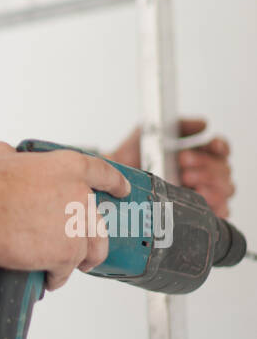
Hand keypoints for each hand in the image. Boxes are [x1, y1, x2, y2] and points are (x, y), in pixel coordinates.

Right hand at [0, 141, 130, 292]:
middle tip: (80, 246)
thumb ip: (14, 156)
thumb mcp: (0, 155)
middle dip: (92, 237)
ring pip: (90, 251)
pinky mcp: (68, 254)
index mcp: (69, 167)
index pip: (103, 173)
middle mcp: (81, 196)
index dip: (115, 184)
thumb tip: (8, 157)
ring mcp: (77, 227)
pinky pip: (66, 272)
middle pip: (99, 223)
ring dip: (78, 261)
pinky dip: (55, 277)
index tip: (122, 191)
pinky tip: (45, 278)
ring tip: (64, 267)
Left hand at [108, 116, 235, 219]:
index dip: (220, 147)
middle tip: (183, 161)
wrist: (112, 176)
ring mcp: (201, 194)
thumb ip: (180, 125)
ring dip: (209, 181)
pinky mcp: (197, 214)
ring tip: (186, 177)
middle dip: (206, 164)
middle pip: (223, 170)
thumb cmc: (133, 155)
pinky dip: (215, 203)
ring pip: (225, 189)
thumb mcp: (152, 131)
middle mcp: (203, 174)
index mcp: (197, 154)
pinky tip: (198, 195)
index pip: (220, 150)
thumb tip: (204, 124)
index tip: (212, 144)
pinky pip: (221, 211)